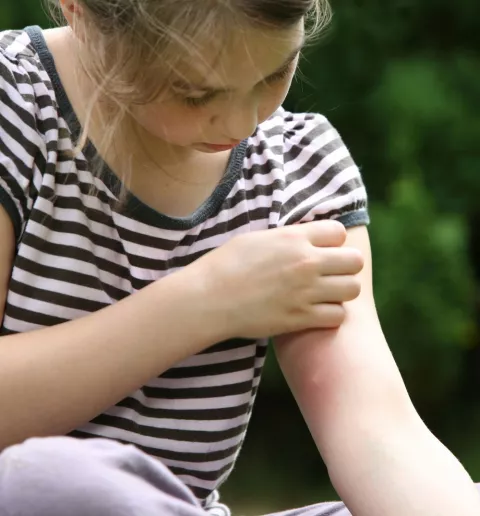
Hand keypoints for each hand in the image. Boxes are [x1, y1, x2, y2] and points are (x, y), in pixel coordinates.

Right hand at [183, 220, 363, 339]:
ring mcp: (306, 291)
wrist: (209, 298)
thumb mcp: (257, 239)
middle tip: (330, 274)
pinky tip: (315, 312)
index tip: (323, 250)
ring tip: (326, 294)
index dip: (333, 241)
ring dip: (342, 291)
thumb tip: (304, 239)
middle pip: (355, 260)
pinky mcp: (301, 318)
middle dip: (346, 266)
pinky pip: (338, 316)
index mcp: (294, 238)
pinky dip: (331, 315)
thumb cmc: (225, 265)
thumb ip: (287, 238)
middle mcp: (306, 262)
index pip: (339, 232)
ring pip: (352, 289)